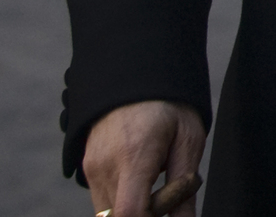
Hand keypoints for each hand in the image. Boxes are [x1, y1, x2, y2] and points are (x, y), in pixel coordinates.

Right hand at [82, 100, 205, 216]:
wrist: (134, 73)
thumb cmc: (169, 103)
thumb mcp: (188, 139)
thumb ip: (184, 187)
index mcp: (134, 156)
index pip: (130, 213)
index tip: (167, 214)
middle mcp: (105, 166)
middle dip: (146, 215)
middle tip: (169, 192)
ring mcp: (92, 168)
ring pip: (109, 212)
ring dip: (134, 209)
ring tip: (156, 180)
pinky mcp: (87, 168)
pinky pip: (103, 200)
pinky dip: (123, 199)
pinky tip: (142, 178)